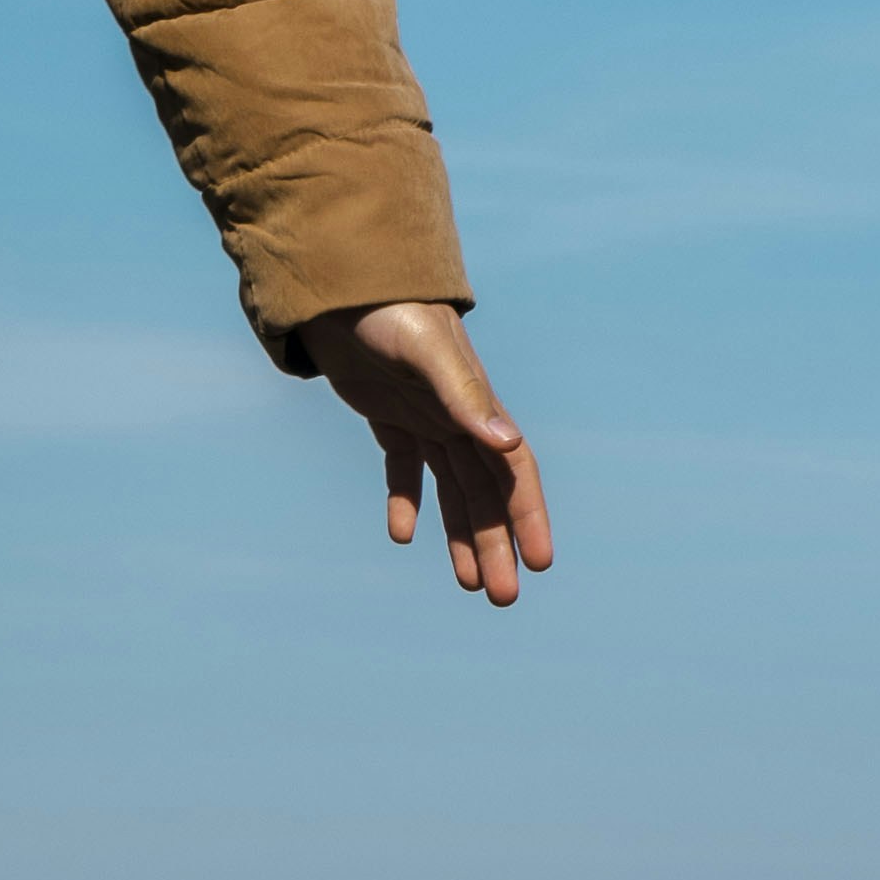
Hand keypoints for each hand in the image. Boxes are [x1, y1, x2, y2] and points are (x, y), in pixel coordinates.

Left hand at [303, 301, 552, 609]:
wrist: (342, 281)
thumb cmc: (389, 309)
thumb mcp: (426, 352)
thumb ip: (465, 396)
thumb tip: (505, 444)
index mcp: (476, 407)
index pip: (513, 473)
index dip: (527, 516)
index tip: (538, 563)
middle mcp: (458, 417)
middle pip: (484, 494)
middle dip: (496, 545)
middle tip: (501, 598)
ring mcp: (425, 416)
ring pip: (451, 490)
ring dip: (460, 535)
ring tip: (467, 584)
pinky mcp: (389, 414)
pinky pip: (404, 468)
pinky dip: (405, 501)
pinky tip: (400, 535)